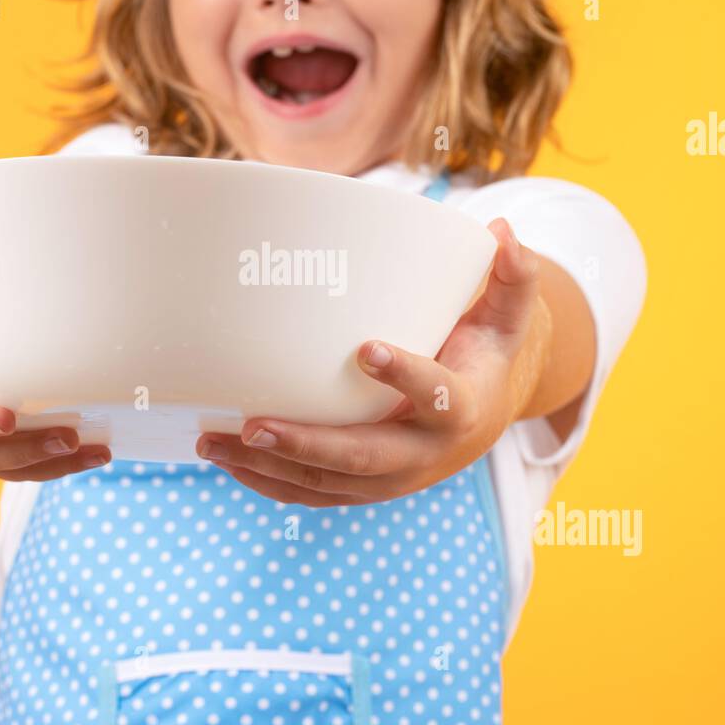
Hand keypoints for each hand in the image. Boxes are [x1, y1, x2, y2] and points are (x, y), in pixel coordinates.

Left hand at [193, 218, 547, 506]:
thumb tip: (504, 229)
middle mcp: (424, 454)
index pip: (437, 396)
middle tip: (254, 423)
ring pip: (327, 483)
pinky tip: (227, 460)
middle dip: (307, 445)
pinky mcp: (362, 488)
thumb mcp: (506, 316)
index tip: (366, 347)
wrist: (479, 417)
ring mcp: (390, 479)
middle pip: (364, 457)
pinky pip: (312, 494)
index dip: (405, 376)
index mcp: (462, 408)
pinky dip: (268, 482)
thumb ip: (511, 277)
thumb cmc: (483, 354)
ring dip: (268, 467)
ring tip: (212, 442)